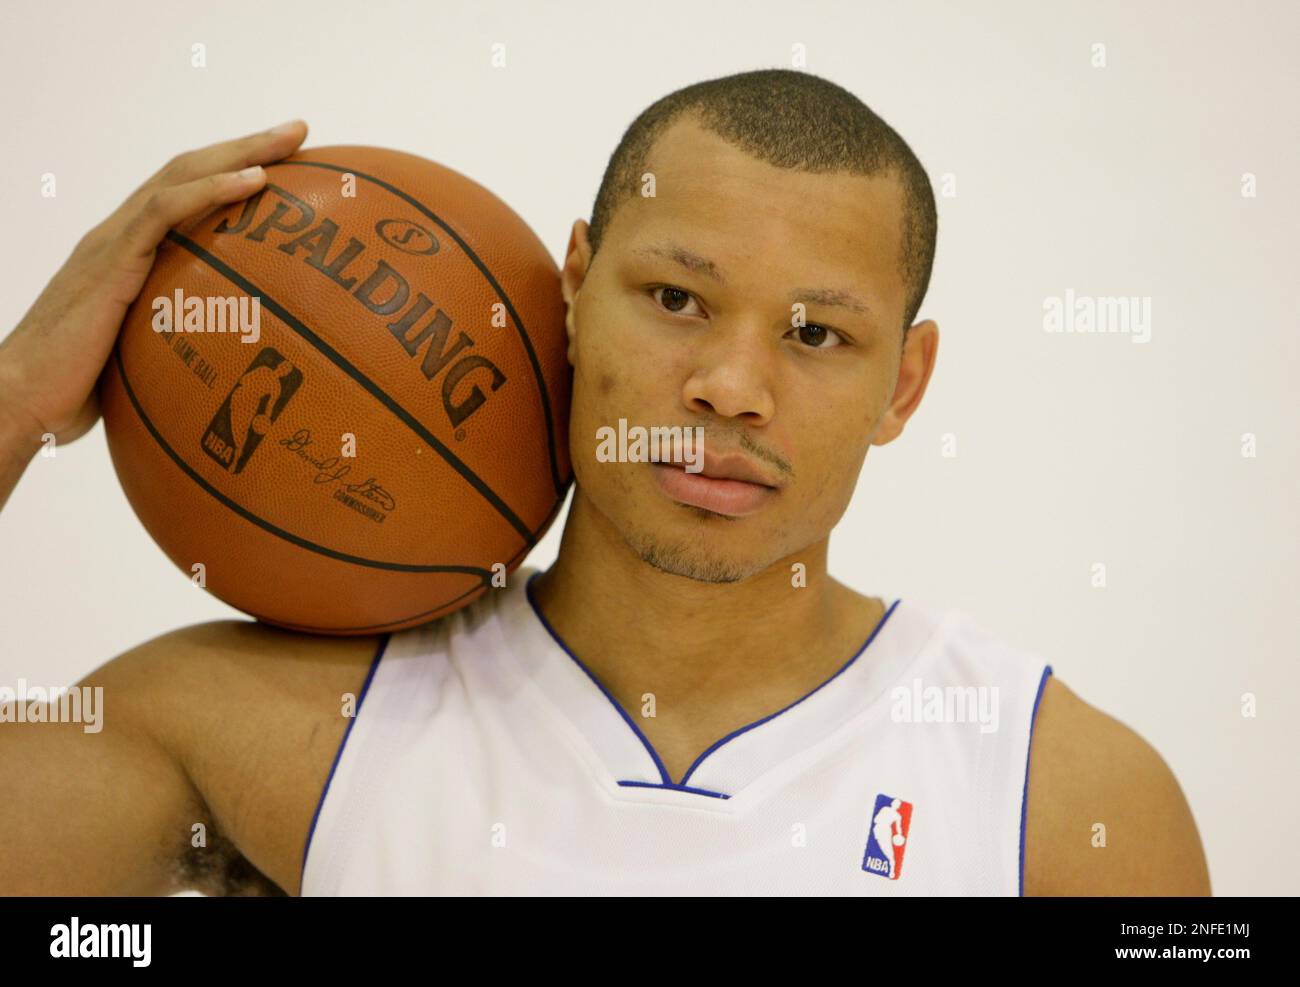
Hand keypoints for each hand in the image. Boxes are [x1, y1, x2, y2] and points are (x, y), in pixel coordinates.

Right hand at [0, 119, 308, 448]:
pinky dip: (212, 190)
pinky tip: (255, 181)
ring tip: (291, 138)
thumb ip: (181, 352)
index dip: (228, 175)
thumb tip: (232, 377)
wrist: (22, 400)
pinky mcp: (111, 260)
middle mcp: (119, 237)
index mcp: (127, 255)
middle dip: (247, 146)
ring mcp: (113, 243)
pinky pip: (165, 211)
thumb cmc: (79, 395)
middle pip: (189, 172)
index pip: (183, 196)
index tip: (282, 166)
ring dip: (241, 152)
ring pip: (182, 176)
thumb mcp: (144, 366)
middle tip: (300, 131)